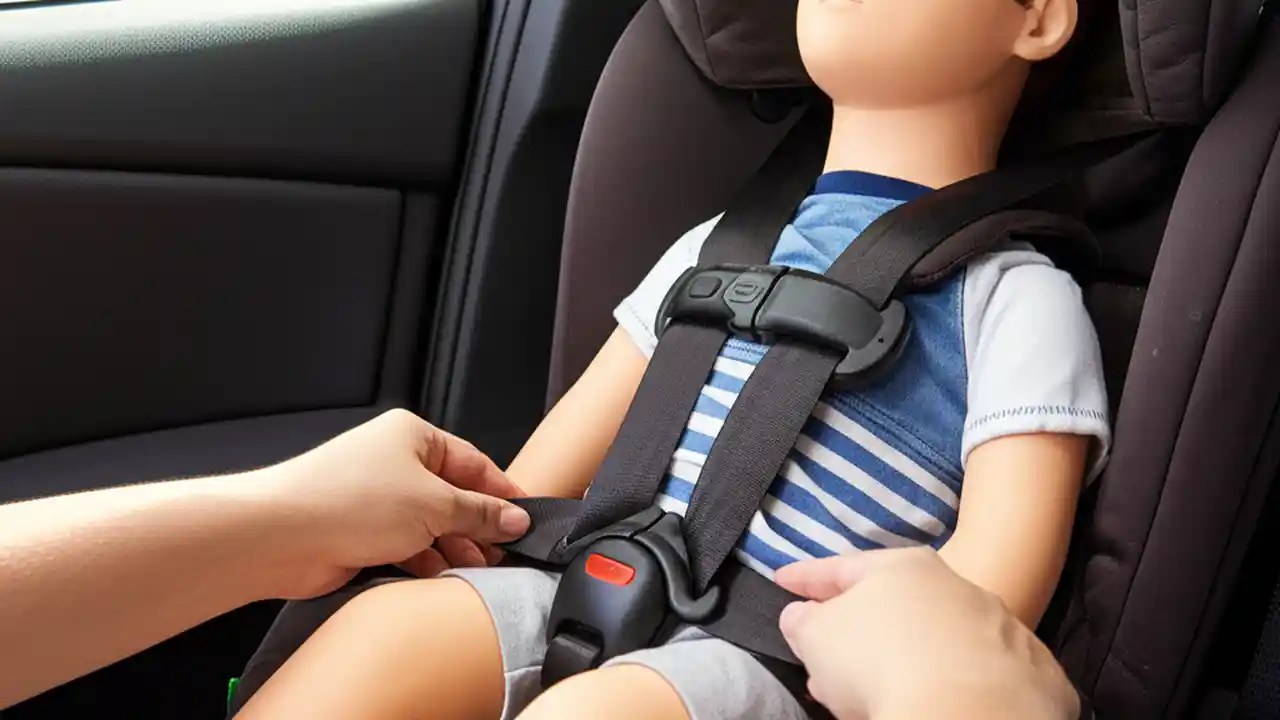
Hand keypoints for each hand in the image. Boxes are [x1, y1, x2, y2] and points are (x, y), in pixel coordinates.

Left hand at [258, 409, 529, 597]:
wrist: (281, 535)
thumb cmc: (346, 501)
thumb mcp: (433, 504)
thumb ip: (479, 513)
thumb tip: (513, 518)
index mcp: (413, 437)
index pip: (474, 463)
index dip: (501, 493)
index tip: (524, 519)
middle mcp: (394, 463)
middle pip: (452, 495)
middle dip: (478, 525)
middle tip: (505, 551)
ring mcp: (376, 499)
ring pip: (430, 525)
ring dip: (453, 547)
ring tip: (478, 569)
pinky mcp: (360, 533)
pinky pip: (406, 547)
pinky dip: (425, 561)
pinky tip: (442, 576)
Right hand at [775, 548, 1079, 719]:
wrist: (972, 715)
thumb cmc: (881, 663)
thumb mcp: (817, 639)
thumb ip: (805, 621)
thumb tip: (803, 615)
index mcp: (903, 568)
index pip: (841, 568)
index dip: (806, 576)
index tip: (783, 580)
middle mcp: (958, 587)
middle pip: (896, 605)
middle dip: (859, 627)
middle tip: (828, 653)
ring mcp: (1002, 628)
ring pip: (941, 642)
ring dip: (907, 660)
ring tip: (878, 693)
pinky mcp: (1035, 674)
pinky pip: (981, 678)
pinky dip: (957, 688)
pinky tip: (942, 705)